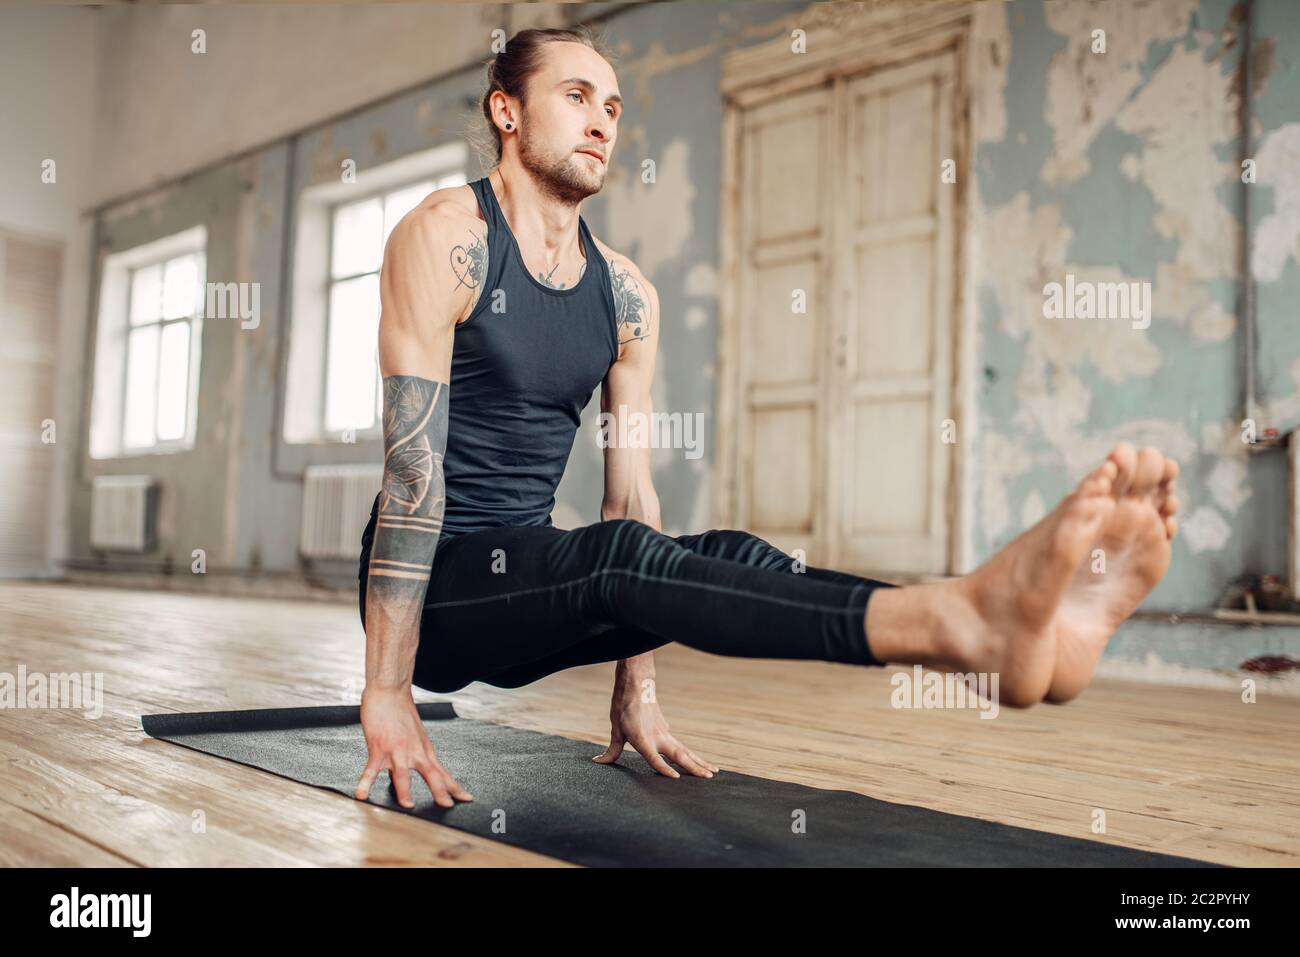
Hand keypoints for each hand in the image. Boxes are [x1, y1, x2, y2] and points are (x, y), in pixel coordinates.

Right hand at [355, 686, 472, 808]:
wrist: (389, 692)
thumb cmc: (401, 712)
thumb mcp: (416, 735)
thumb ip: (414, 755)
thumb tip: (410, 773)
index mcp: (424, 750)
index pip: (442, 772)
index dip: (454, 787)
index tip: (466, 799)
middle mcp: (414, 751)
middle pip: (431, 774)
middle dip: (440, 791)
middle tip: (448, 806)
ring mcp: (396, 750)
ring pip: (403, 773)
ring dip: (405, 790)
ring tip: (408, 805)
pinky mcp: (379, 747)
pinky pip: (371, 769)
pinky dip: (366, 783)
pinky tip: (362, 795)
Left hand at [593, 675, 717, 778]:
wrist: (636, 685)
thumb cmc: (624, 707)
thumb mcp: (615, 729)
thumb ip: (612, 750)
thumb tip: (599, 762)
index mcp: (643, 739)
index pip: (655, 758)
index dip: (664, 769)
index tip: (676, 778)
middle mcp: (657, 737)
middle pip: (679, 755)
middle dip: (695, 767)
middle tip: (710, 778)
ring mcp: (664, 733)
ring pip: (685, 750)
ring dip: (699, 761)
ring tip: (713, 771)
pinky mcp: (666, 729)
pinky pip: (680, 745)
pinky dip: (691, 754)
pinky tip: (699, 761)